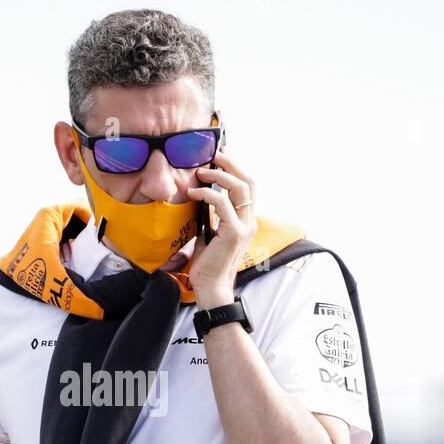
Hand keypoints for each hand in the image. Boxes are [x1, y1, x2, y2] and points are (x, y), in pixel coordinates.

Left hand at [185, 149, 257, 307]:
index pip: (249, 186)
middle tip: (213, 155)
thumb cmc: (208, 263)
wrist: (212, 287)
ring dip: (219, 176)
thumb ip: (213, 215)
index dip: (236, 168)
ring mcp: (244, 227)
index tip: (220, 157)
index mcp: (246, 220)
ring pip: (240, 188)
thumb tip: (201, 195)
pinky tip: (193, 192)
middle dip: (231, 164)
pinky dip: (206, 194)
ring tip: (201, 172)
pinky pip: (222, 204)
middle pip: (249, 181)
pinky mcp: (234, 234)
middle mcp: (250, 221)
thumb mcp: (212, 232)